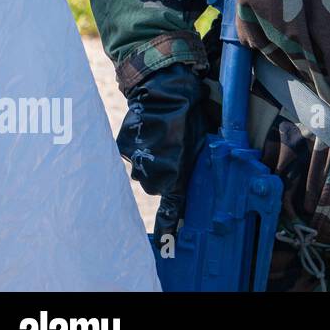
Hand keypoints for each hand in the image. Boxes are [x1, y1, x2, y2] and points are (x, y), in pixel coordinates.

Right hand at [117, 63, 207, 243]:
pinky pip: (133, 154)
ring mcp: (135, 159)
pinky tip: (151, 130)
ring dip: (152, 160)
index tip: (167, 242)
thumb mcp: (202, 140)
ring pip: (144, 170)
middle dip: (166, 175)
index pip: (171, 207)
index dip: (169, 225)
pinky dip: (140, 147)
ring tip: (165, 137)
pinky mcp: (123, 146)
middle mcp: (152, 171)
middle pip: (157, 185)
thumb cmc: (190, 113)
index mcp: (175, 172)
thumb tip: (207, 174)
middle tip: (175, 153)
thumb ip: (197, 163)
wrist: (165, 87)